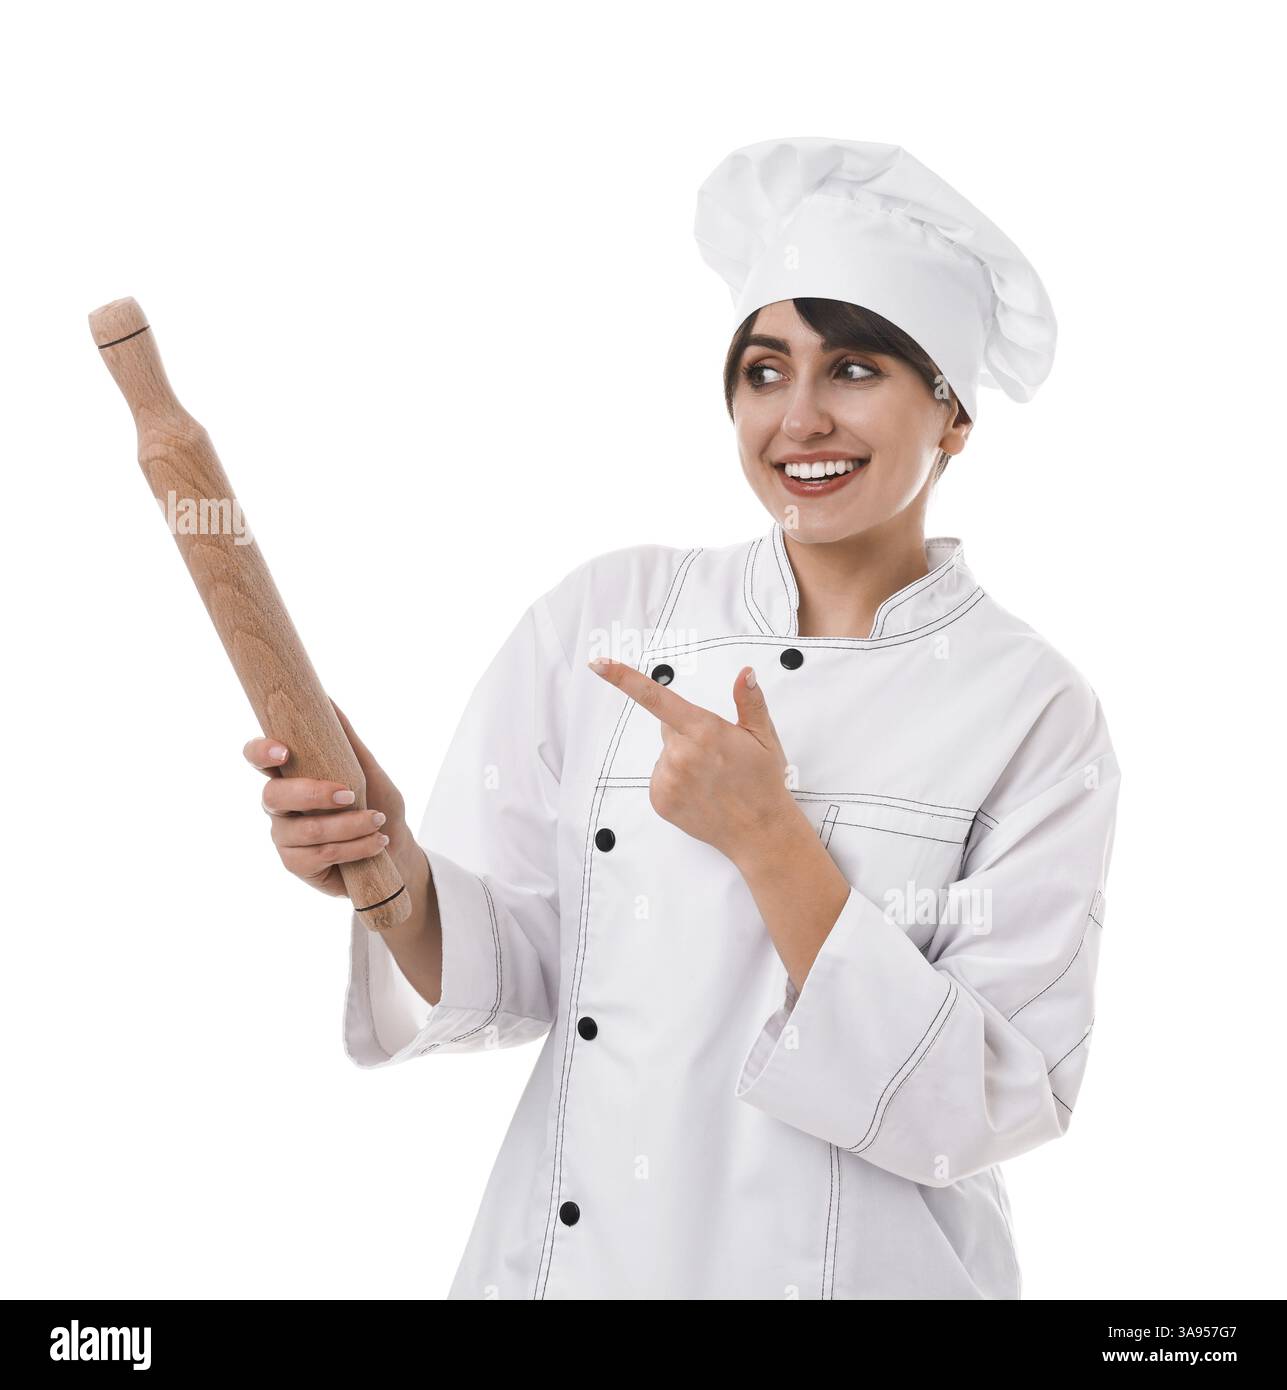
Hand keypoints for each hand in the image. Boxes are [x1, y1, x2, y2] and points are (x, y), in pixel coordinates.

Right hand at [242, 699, 412, 898]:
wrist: (396, 849)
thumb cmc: (377, 803)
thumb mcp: (368, 769)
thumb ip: (346, 740)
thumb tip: (328, 699)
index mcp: (290, 774)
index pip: (258, 757)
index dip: (260, 752)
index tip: (283, 752)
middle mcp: (280, 805)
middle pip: (272, 795)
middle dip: (312, 794)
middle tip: (349, 793)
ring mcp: (284, 836)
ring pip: (305, 830)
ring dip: (348, 824)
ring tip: (377, 820)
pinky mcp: (295, 864)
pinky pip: (319, 855)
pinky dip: (354, 847)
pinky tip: (376, 841)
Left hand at [587, 657, 802, 866]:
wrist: (759, 832)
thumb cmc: (763, 782)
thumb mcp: (764, 737)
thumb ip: (750, 702)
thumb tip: (744, 673)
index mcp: (704, 731)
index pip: (655, 697)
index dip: (623, 679)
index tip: (599, 664)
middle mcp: (680, 754)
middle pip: (669, 728)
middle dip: (688, 733)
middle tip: (717, 755)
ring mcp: (667, 779)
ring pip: (666, 754)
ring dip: (683, 760)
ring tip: (711, 778)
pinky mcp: (660, 800)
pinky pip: (661, 777)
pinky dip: (676, 781)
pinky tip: (699, 792)